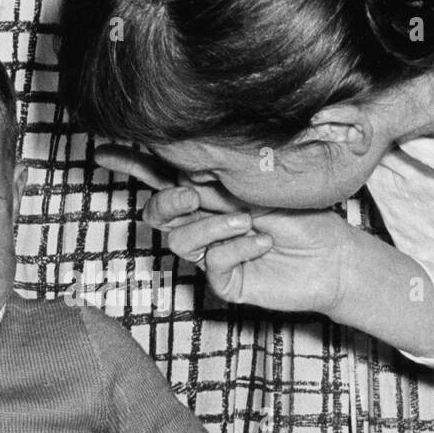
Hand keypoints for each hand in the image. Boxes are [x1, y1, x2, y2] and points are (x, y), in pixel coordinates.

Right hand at [95, 146, 359, 315]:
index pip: (160, 177)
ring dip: (212, 226)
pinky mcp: (225, 281)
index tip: (100, 152)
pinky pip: (213, 262)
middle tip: (194, 196)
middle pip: (156, 213)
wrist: (333, 255)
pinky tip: (263, 242)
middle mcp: (203, 223)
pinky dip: (238, 247)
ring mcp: (211, 254)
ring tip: (249, 222)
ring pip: (180, 241)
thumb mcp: (259, 183)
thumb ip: (221, 174)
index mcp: (208, 193)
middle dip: (169, 203)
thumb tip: (189, 164)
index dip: (129, 164)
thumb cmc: (304, 214)